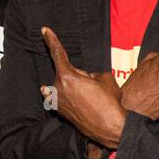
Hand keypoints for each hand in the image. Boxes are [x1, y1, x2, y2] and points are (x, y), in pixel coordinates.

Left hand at [41, 26, 126, 147]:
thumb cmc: (110, 104)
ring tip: (90, 97)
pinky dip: (72, 99)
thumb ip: (90, 73)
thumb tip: (84, 79)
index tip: (44, 31)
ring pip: (64, 87)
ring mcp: (58, 103)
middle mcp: (58, 90)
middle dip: (78, 75)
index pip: (58, 53)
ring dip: (74, 88)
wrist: (113, 128)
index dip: (51, 40)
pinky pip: (63, 99)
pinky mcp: (62, 114)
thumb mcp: (105, 78)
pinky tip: (84, 104)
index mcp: (67, 77)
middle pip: (65, 73)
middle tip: (94, 86)